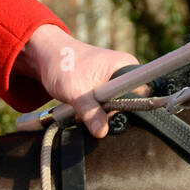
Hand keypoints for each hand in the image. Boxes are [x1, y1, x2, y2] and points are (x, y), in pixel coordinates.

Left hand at [16, 26, 143, 138]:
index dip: (130, 108)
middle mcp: (125, 73)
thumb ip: (90, 112)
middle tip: (88, 116)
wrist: (49, 57)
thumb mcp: (76, 92)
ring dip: (98, 115)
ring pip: (114, 108)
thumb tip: (102, 132)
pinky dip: (93, 113)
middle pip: (128, 104)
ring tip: (80, 112)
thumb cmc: (63, 65)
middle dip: (108, 114)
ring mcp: (115, 82)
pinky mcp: (106, 90)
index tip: (115, 116)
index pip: (141, 93)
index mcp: (125, 66)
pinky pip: (106, 107)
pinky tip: (81, 112)